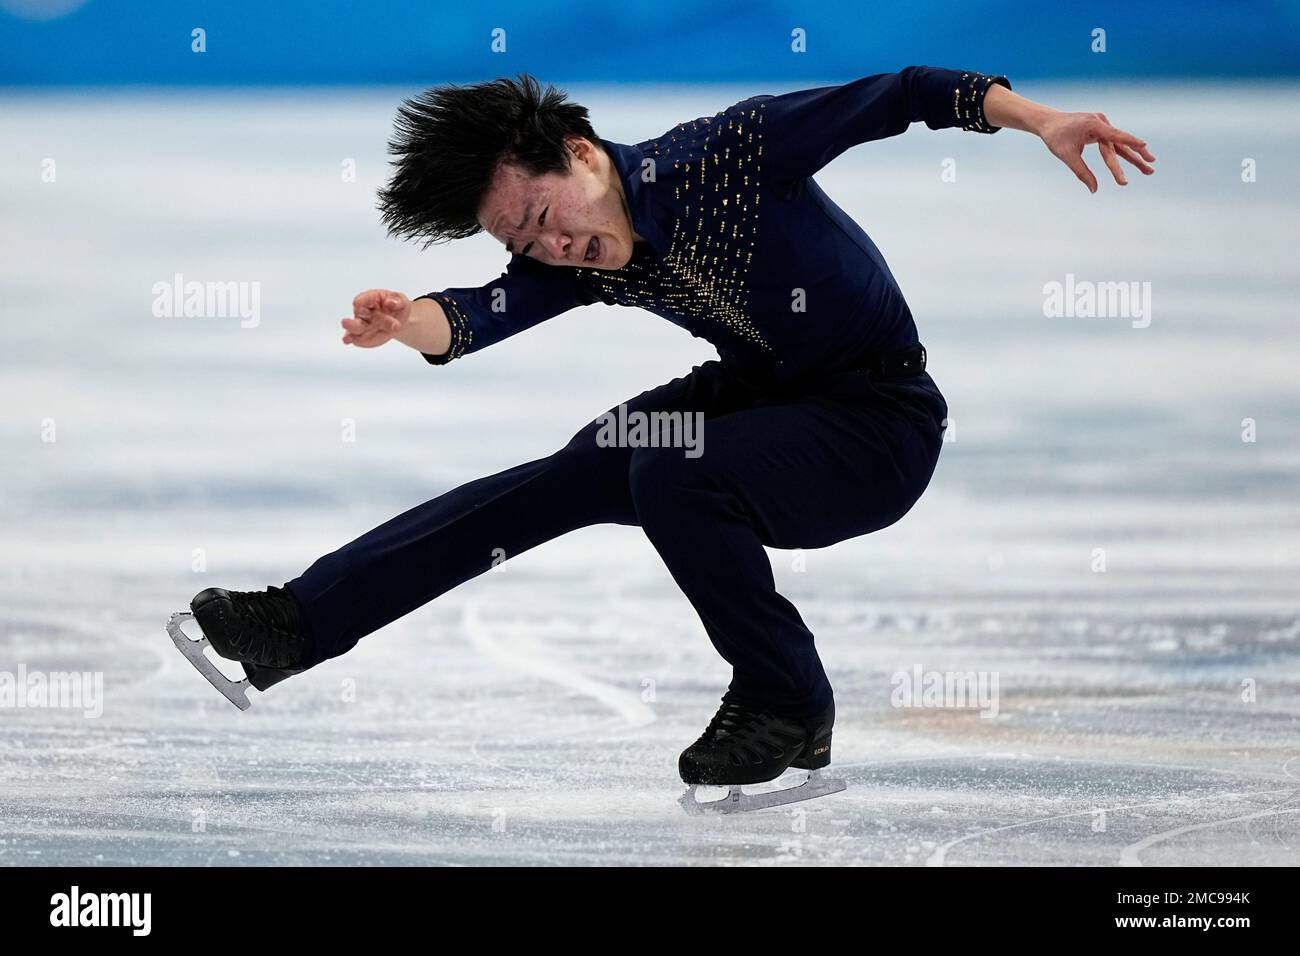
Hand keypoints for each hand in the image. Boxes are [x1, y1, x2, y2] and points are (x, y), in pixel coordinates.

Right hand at [341, 289, 410, 347]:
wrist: (400, 320)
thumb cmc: (398, 306)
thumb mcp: (402, 301)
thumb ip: (397, 301)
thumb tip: (390, 303)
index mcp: (370, 298)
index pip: (362, 299)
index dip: (362, 302)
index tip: (364, 305)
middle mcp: (363, 311)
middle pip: (356, 315)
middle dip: (351, 321)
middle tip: (344, 323)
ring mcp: (363, 324)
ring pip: (355, 328)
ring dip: (351, 333)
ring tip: (346, 338)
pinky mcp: (364, 336)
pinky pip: (358, 338)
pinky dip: (355, 340)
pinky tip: (349, 342)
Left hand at [1037, 111, 1155, 192]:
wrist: (1049, 122)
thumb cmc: (1056, 138)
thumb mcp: (1067, 156)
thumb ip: (1081, 172)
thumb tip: (1094, 189)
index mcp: (1092, 124)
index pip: (1114, 135)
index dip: (1129, 141)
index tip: (1143, 145)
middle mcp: (1101, 123)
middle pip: (1120, 144)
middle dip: (1135, 158)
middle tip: (1150, 170)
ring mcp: (1102, 125)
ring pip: (1120, 144)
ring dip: (1135, 156)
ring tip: (1150, 166)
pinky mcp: (1101, 129)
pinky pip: (1115, 143)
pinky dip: (1124, 151)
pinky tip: (1137, 159)